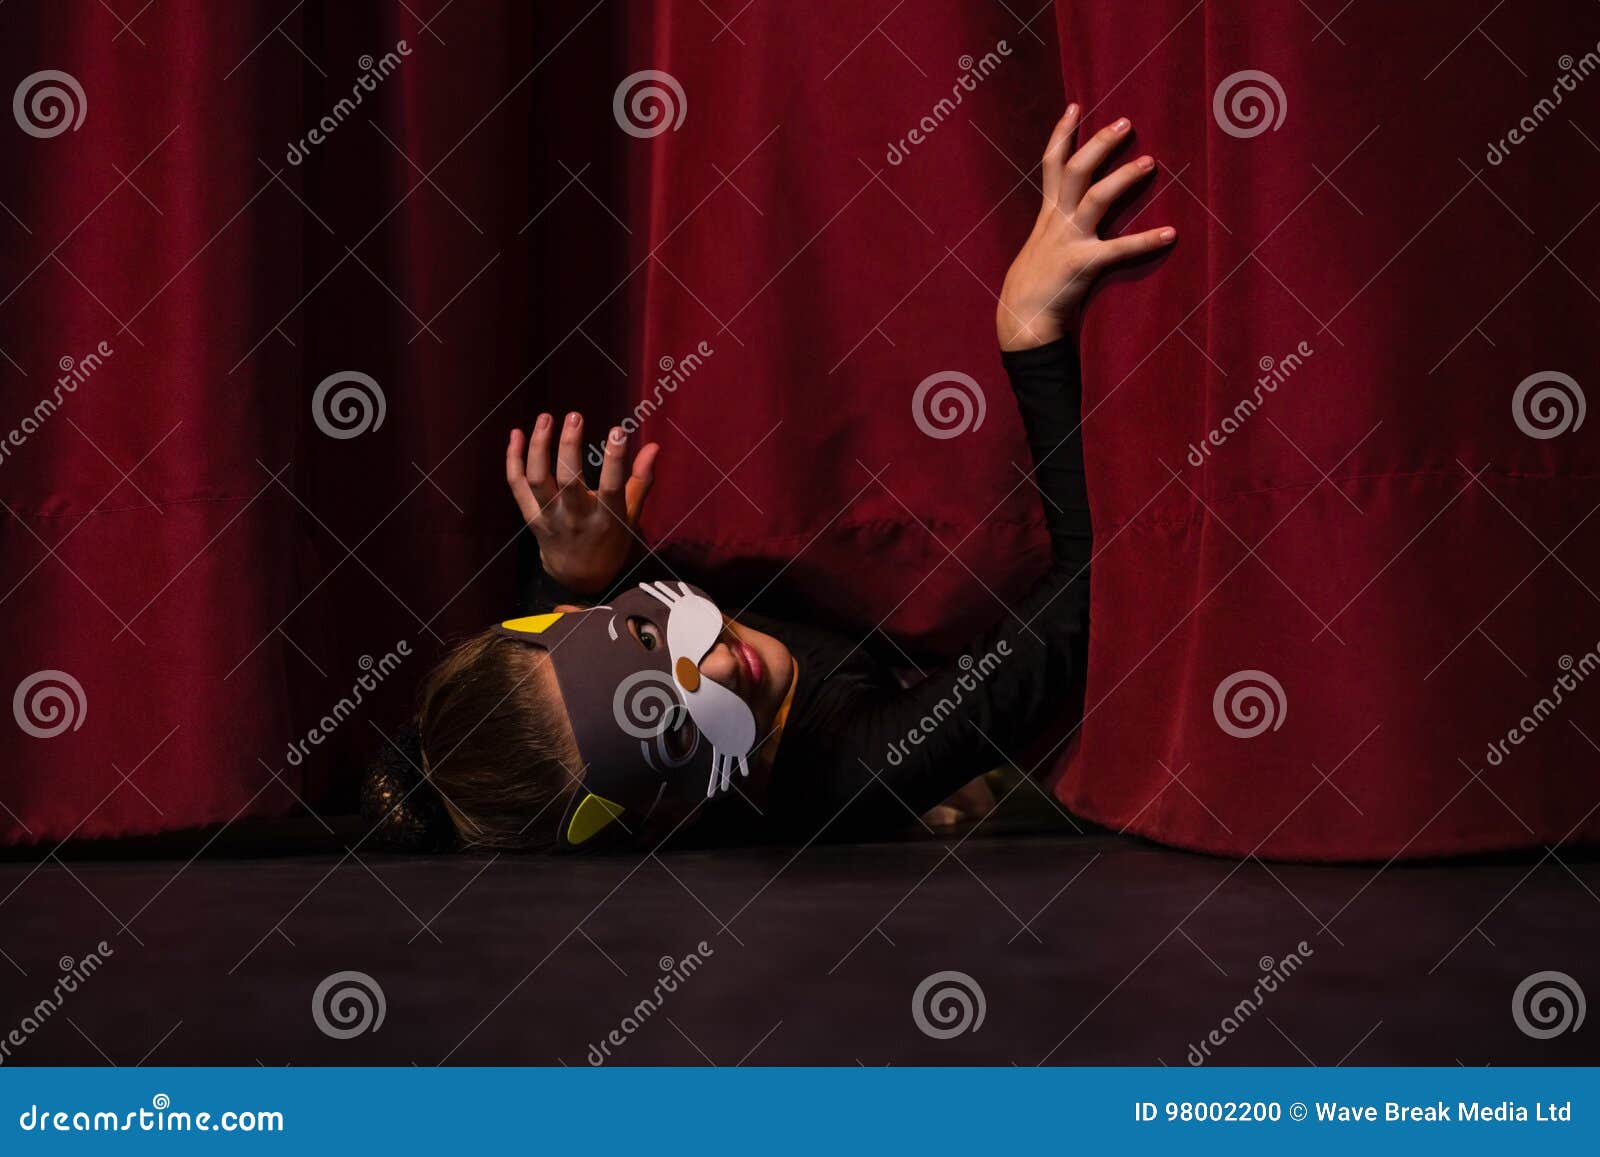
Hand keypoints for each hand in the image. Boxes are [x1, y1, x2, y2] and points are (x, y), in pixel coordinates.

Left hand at [505, 412, 659, 596]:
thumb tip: (654, 446)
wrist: (579, 576)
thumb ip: (641, 480)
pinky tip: (516, 432)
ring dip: (538, 447)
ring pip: (538, 480)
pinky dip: (513, 459)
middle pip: (568, 481)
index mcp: (606, 519)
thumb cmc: (611, 539)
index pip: (611, 487)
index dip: (615, 459)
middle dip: (569, 446)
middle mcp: (576, 518)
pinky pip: (517, 485)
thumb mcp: (631, 515)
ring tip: (546, 418)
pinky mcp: (531, 516)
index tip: (618, 430)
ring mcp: (550, 518)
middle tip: (575, 416)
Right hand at [997, 105, 1176, 350]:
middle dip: (1099, 144)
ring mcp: (1069, 240)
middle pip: (1075, 170)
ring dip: (1123, 178)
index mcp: (1048, 214)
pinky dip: (1145, 241)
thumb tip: (1073, 211)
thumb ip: (1058, 225)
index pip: (1052, 163)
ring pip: (1096, 198)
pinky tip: (1170, 233)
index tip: (1075, 105)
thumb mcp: (1041, 245)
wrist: (1022, 318)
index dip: (1062, 133)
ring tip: (1150, 162)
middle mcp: (1057, 220)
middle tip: (1125, 122)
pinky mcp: (1082, 264)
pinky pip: (1118, 249)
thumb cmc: (1035, 283)